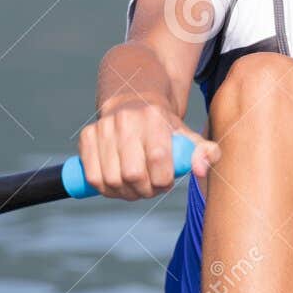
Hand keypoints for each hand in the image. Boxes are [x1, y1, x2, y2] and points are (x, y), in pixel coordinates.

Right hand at [76, 96, 218, 199]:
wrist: (133, 99)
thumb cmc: (164, 126)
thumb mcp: (187, 134)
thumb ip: (205, 153)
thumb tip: (201, 171)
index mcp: (154, 117)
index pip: (158, 159)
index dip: (162, 180)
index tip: (165, 182)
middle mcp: (126, 119)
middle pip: (133, 173)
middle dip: (144, 190)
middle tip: (150, 188)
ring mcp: (104, 127)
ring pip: (111, 179)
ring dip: (124, 193)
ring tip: (135, 188)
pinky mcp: (87, 136)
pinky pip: (92, 176)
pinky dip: (104, 189)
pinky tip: (117, 185)